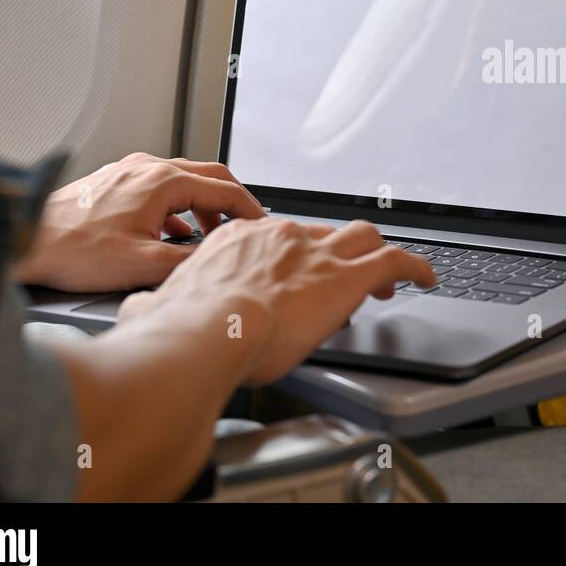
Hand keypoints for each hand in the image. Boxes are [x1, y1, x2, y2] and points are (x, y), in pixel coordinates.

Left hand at [18, 152, 265, 290]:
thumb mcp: (142, 264)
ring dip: (203, 205)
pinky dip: (178, 207)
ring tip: (211, 234)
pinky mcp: (114, 182)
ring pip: (183, 180)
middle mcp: (147, 168)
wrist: (24, 241)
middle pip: (208, 175)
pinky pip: (160, 187)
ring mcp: (129, 172)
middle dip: (231, 201)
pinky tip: (173, 233)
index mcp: (162, 181)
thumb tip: (219, 259)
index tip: (263, 225)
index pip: (224, 189)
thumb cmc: (74, 251)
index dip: (250, 209)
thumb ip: (190, 260)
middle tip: (246, 224)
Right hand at [116, 218, 434, 383]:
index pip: (272, 240)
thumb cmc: (179, 329)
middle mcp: (280, 238)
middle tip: (340, 276)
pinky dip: (416, 267)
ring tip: (386, 277)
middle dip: (333, 252)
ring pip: (362, 238)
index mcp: (235, 242)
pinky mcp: (349, 276)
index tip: (289, 275)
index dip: (288, 258)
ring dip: (375, 255)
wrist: (207, 333)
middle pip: (321, 232)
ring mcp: (317, 253)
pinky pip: (396, 261)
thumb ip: (151, 306)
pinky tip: (427, 278)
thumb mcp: (152, 309)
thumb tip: (138, 311)